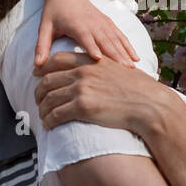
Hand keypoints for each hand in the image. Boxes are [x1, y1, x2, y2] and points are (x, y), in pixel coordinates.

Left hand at [33, 0, 139, 67]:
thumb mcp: (44, 28)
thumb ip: (41, 46)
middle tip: (124, 71)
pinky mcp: (108, 22)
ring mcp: (102, 22)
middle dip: (115, 55)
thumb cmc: (54, 13)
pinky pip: (120, 35)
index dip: (92, 47)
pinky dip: (128, 46)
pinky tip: (135, 57)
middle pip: (105, 40)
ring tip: (133, 68)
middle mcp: (92, 23)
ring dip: (125, 52)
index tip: (99, 60)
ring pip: (116, 38)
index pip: (85, 37)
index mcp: (76, 24)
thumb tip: (36, 65)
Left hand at [34, 49, 168, 136]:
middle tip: (36, 99)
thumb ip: (100, 66)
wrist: (148, 103)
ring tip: (42, 115)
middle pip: (48, 79)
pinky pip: (56, 114)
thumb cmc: (138, 88)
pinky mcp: (82, 107)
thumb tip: (95, 70)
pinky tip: (48, 125)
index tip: (37, 74)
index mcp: (89, 60)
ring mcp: (81, 89)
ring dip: (42, 108)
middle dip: (39, 90)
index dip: (44, 67)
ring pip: (49, 98)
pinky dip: (48, 120)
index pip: (57, 60)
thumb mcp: (116, 68)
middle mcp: (81, 72)